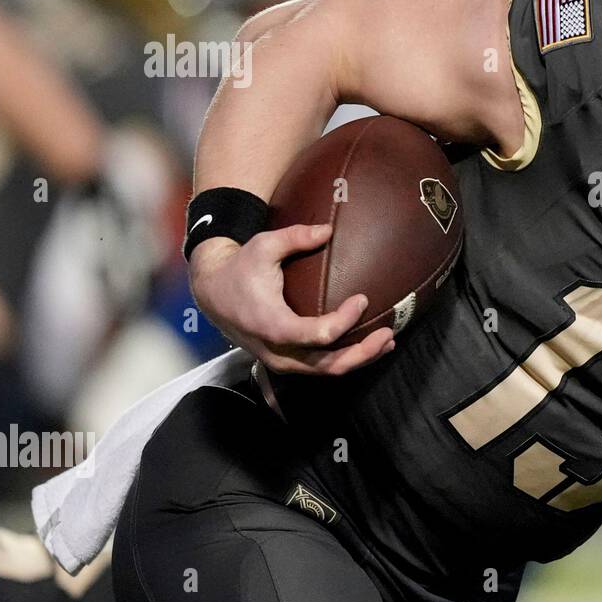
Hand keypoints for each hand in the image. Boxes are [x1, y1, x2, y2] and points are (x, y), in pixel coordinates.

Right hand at [189, 225, 395, 374]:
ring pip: (326, 372)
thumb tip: (328, 230)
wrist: (212, 292)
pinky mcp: (286, 362)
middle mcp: (277, 350)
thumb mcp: (263, 246)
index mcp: (272, 324)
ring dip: (360, 359)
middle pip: (328, 364)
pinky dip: (346, 360)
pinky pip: (320, 368)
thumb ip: (295, 237)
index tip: (362, 298)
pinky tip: (369, 347)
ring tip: (387, 341)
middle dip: (362, 351)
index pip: (318, 335)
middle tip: (388, 333)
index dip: (346, 320)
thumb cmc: (240, 267)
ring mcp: (281, 361)